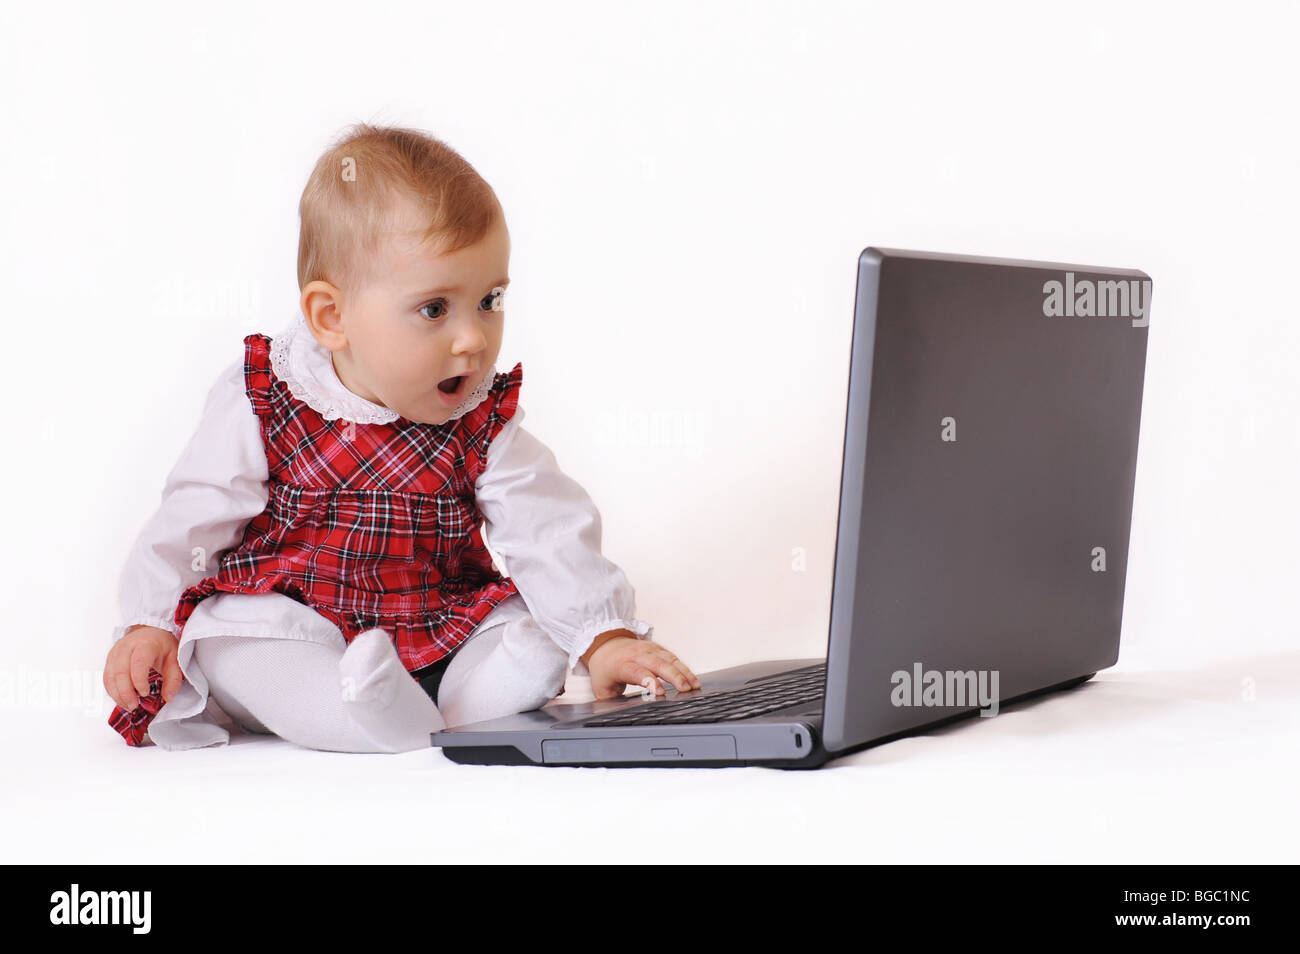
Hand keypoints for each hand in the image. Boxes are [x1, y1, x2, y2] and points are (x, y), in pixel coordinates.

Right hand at [103, 625, 182, 710]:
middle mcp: (127, 647)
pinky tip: (121, 699)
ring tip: (128, 705)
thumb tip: (168, 697)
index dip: (139, 681)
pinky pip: (106, 678)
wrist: (149, 630)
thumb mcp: (175, 657)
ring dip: (117, 695)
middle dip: (125, 692)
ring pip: (110, 676)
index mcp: (145, 644)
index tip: (145, 693)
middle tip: (134, 705)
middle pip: (120, 672)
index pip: (138, 662)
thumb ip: (174, 678)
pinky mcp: (110, 660)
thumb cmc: (161, 643)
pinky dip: (112, 692)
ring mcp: (115, 653)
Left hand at [582, 629, 702, 700]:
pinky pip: (673, 657)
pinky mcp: (658, 648)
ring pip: (669, 659)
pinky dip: (684, 668)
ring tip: (694, 686)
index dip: (649, 681)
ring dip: (683, 672)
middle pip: (658, 664)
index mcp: (622, 665)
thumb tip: (620, 717)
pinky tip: (693, 679)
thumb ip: (612, 702)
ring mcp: (649, 650)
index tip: (660, 692)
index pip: (638, 672)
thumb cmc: (605, 669)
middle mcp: (637, 655)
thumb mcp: (602, 688)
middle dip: (673, 676)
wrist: (605, 643)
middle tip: (686, 689)